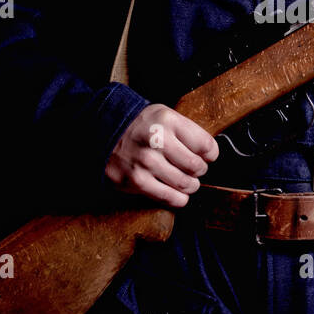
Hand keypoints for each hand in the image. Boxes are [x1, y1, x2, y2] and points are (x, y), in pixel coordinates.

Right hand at [104, 103, 218, 206]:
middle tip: (195, 169)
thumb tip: (210, 152)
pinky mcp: (137, 181)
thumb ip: (185, 130)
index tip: (207, 156)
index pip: (206, 145)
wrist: (103, 132)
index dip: (211, 154)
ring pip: (186, 184)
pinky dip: (179, 199)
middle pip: (197, 166)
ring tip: (186, 181)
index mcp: (167, 120)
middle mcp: (157, 140)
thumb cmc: (138, 126)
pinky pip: (169, 197)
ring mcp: (146, 162)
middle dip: (200, 171)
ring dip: (190, 186)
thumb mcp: (162, 114)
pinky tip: (177, 194)